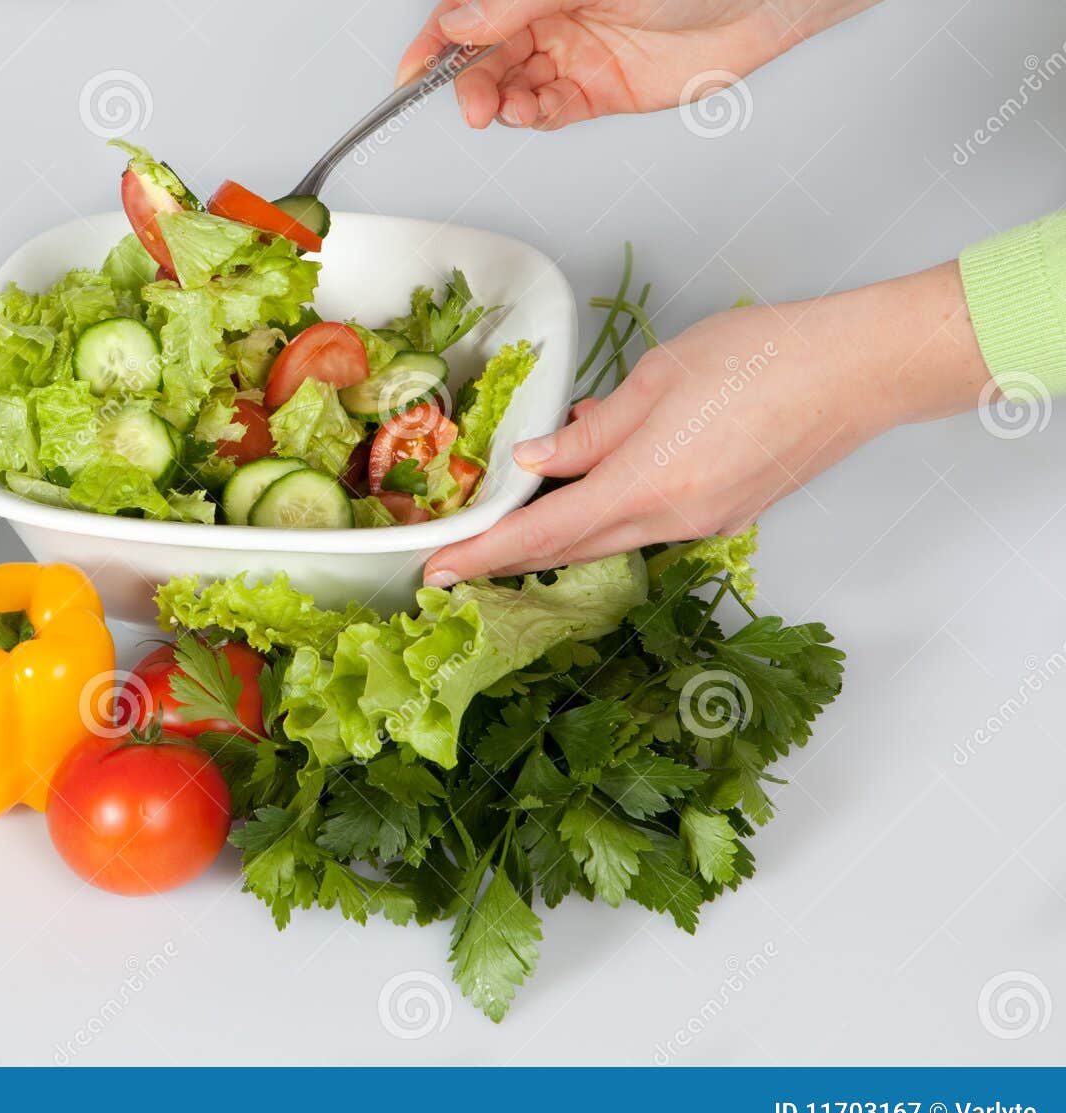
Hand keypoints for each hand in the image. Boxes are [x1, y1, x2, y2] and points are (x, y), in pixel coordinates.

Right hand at [397, 0, 879, 130]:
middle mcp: (552, 15)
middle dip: (469, 82)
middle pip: (485, 55)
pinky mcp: (601, 91)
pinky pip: (549, 110)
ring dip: (500, 103)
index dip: (436, 42)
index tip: (411, 74)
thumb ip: (518, 2)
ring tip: (507, 110)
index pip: (470, 12)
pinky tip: (531, 114)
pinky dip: (533, 117)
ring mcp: (575, 52)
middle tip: (472, 103)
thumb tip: (460, 21)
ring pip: (513, 86)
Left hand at [424, 262, 991, 583]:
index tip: (439, 571)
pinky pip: (648, 524)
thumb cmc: (765, 357)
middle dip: (511, 555)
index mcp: (648, 485)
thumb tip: (536, 461)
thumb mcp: (658, 379)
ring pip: (610, 539)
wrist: (858, 371)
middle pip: (572, 549)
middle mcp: (675, 520)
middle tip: (461, 555)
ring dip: (560, 534)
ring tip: (517, 516)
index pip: (544, 534)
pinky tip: (595, 480)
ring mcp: (705, 524)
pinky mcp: (726, 516)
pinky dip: (609, 512)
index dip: (485, 555)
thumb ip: (591, 432)